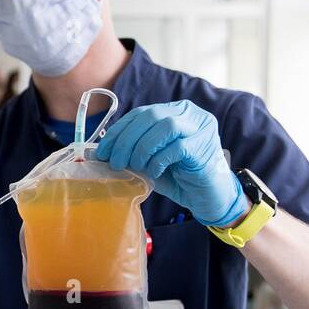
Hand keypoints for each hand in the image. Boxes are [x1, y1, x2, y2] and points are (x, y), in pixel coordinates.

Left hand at [93, 100, 248, 227]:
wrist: (207, 197)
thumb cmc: (178, 177)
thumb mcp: (149, 159)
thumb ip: (132, 149)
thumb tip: (100, 151)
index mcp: (174, 111)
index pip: (140, 114)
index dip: (119, 131)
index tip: (103, 151)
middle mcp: (190, 114)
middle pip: (151, 116)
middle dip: (127, 140)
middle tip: (115, 162)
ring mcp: (201, 128)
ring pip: (165, 127)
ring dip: (143, 148)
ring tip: (135, 166)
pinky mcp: (205, 146)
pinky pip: (177, 147)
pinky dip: (159, 160)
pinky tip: (153, 172)